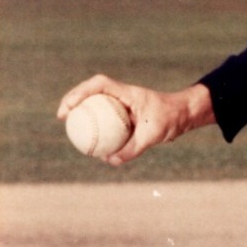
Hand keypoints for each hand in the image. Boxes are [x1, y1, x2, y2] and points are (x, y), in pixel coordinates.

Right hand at [57, 75, 214, 164]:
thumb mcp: (153, 135)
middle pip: (91, 92)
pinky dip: (96, 127)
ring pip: (96, 105)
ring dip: (81, 113)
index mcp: (127, 92)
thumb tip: (110, 161)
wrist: (185, 116)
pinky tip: (89, 143)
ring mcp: (122, 103)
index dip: (80, 92)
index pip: (99, 84)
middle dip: (72, 100)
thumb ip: (132, 148)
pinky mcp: (125, 114)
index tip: (70, 107)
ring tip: (69, 128)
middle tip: (62, 117)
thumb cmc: (171, 119)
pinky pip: (106, 119)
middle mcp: (122, 95)